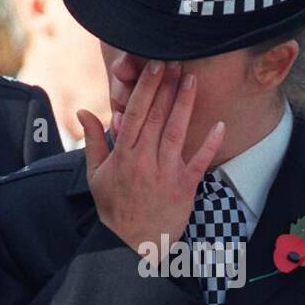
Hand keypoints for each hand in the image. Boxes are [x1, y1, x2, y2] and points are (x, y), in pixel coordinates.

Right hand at [78, 59, 225, 252]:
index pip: (136, 113)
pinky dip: (210, 143)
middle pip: (158, 116)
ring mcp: (167, 173)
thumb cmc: (114, 208)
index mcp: (124, 155)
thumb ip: (93, 141)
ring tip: (192, 78)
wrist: (130, 245)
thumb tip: (84, 112)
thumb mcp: (96, 175)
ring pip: (177, 131)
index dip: (147, 87)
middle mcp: (145, 160)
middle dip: (168, 86)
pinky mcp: (185, 187)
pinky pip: (199, 161)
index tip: (155, 65)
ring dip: (185, 103)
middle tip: (177, 59)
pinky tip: (220, 124)